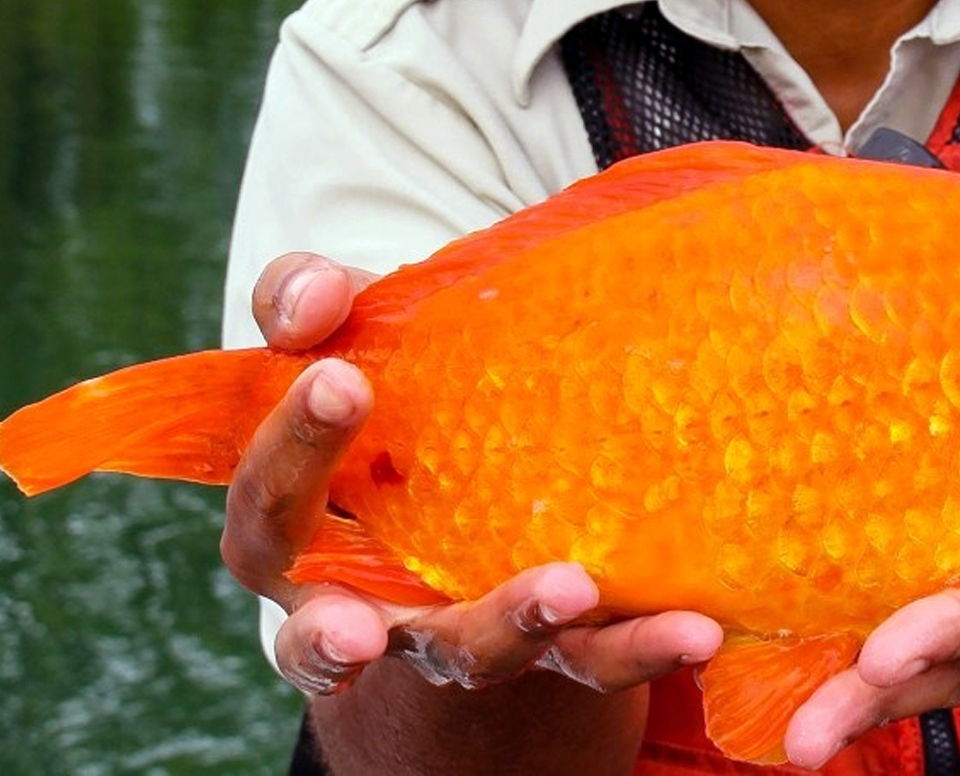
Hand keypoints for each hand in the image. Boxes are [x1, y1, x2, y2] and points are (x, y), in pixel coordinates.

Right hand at [219, 252, 722, 697]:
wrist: (482, 478)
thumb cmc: (396, 399)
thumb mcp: (346, 339)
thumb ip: (307, 300)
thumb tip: (312, 299)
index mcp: (294, 536)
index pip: (267, 510)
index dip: (292, 450)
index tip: (339, 378)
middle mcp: (365, 607)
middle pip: (333, 633)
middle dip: (340, 634)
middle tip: (360, 628)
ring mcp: (462, 634)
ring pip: (475, 656)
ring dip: (519, 630)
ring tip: (572, 590)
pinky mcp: (556, 646)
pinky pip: (595, 659)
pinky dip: (640, 648)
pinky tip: (692, 628)